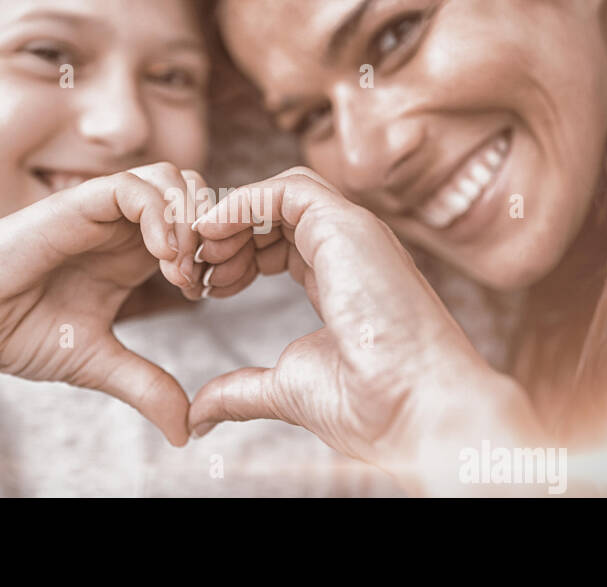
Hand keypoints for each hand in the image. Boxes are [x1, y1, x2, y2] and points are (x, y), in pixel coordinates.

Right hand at [0, 162, 210, 445]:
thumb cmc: (18, 334)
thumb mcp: (98, 364)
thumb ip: (145, 386)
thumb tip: (185, 431)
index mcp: (133, 254)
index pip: (199, 227)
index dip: (218, 254)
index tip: (212, 295)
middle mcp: (122, 226)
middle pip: (196, 193)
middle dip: (215, 231)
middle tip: (204, 280)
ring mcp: (100, 211)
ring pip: (172, 179)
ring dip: (190, 221)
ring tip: (180, 273)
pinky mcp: (75, 204)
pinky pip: (134, 187)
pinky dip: (160, 215)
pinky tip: (160, 258)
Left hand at [184, 167, 545, 489]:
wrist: (415, 413)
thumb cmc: (369, 408)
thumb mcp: (285, 390)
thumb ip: (240, 391)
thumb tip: (198, 416)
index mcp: (338, 278)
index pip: (276, 241)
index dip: (232, 257)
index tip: (202, 290)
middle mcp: (348, 248)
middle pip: (272, 212)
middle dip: (223, 236)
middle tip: (191, 272)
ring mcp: (352, 234)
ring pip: (278, 194)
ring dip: (228, 219)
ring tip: (200, 258)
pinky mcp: (348, 227)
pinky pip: (286, 190)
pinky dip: (241, 203)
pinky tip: (211, 234)